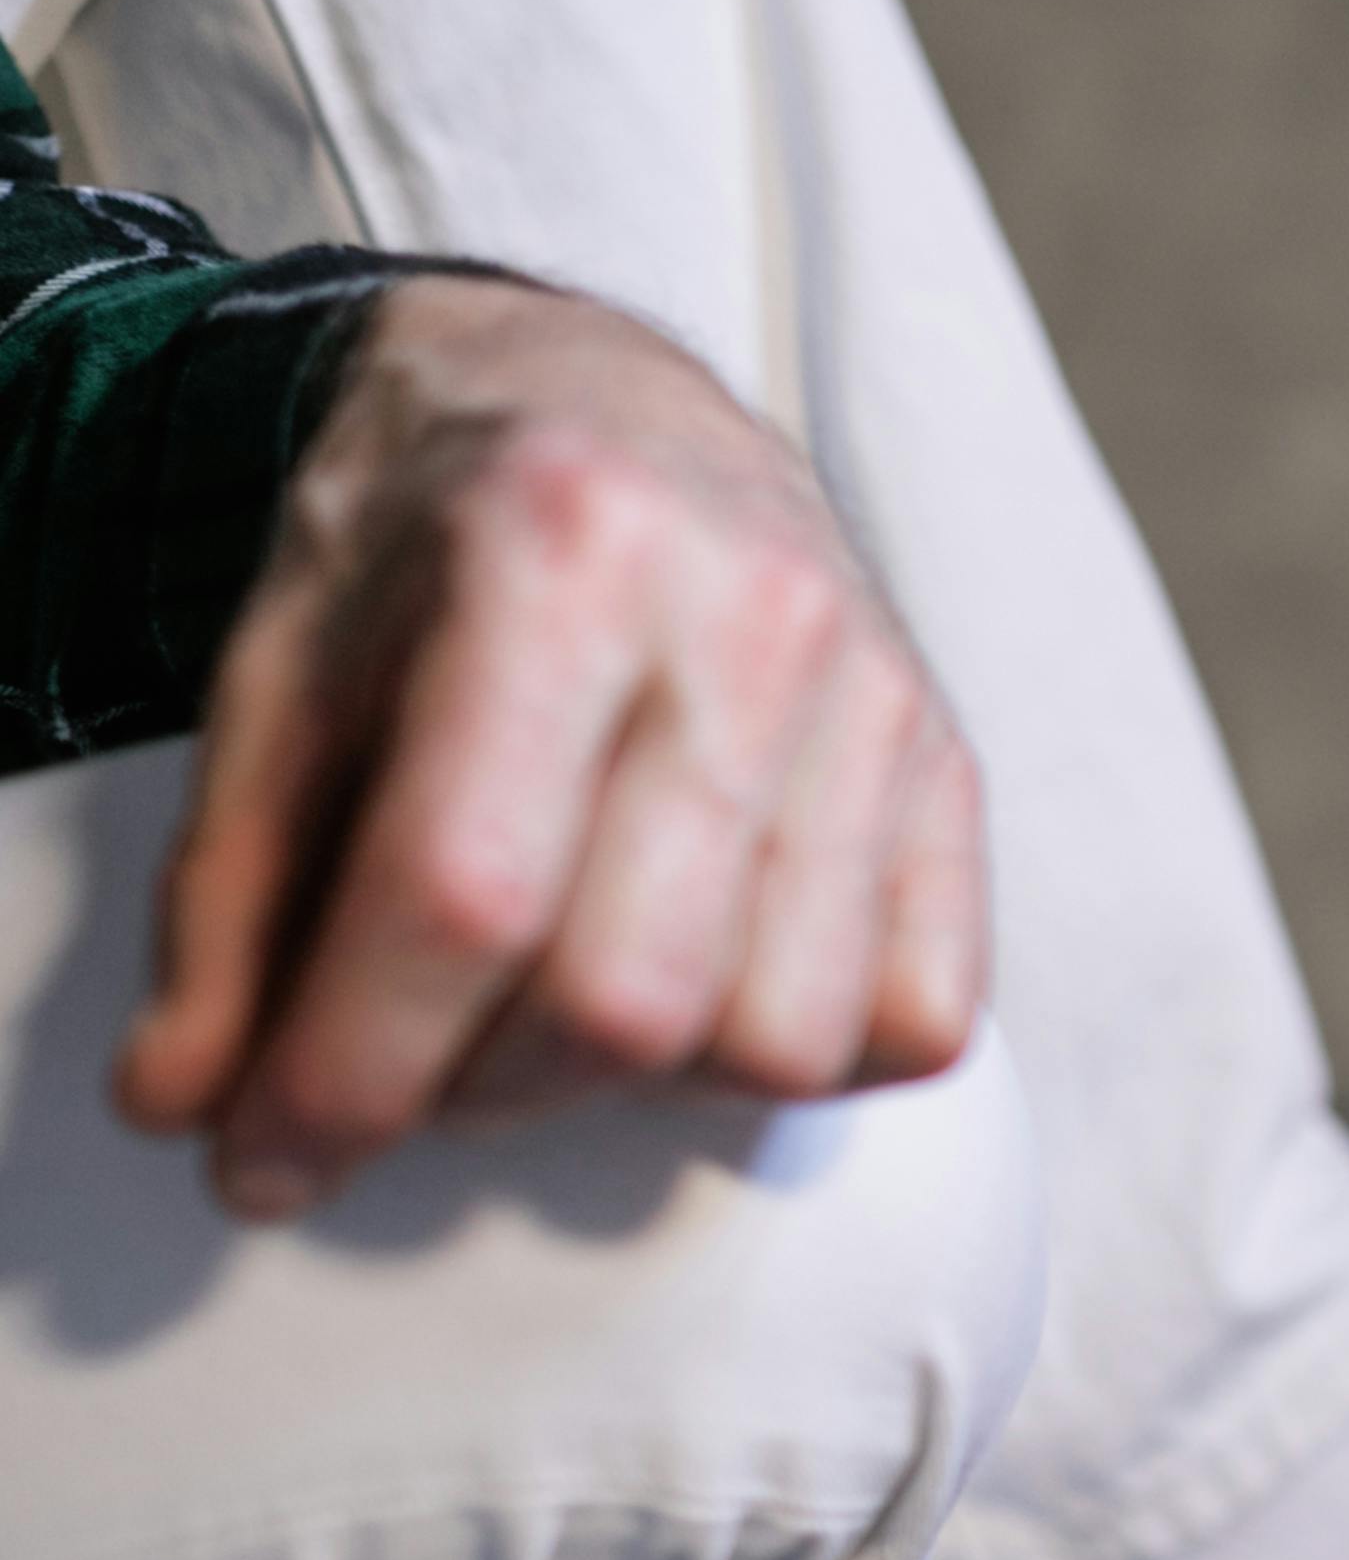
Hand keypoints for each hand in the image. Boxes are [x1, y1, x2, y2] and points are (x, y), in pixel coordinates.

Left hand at [110, 274, 985, 1217]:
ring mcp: (876, 702)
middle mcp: (747, 619)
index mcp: (555, 551)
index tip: (265, 1158)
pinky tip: (706, 987)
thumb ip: (231, 892)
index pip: (462, 891)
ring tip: (560, 1008)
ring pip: (778, 1038)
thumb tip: (187, 1101)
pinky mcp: (952, 774)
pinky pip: (917, 1022)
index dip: (351, 1067)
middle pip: (627, 993)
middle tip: (412, 1065)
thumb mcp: (281, 676)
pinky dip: (803, 1057)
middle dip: (482, 1089)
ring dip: (639, 1085)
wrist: (607, 401)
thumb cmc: (435, 543)